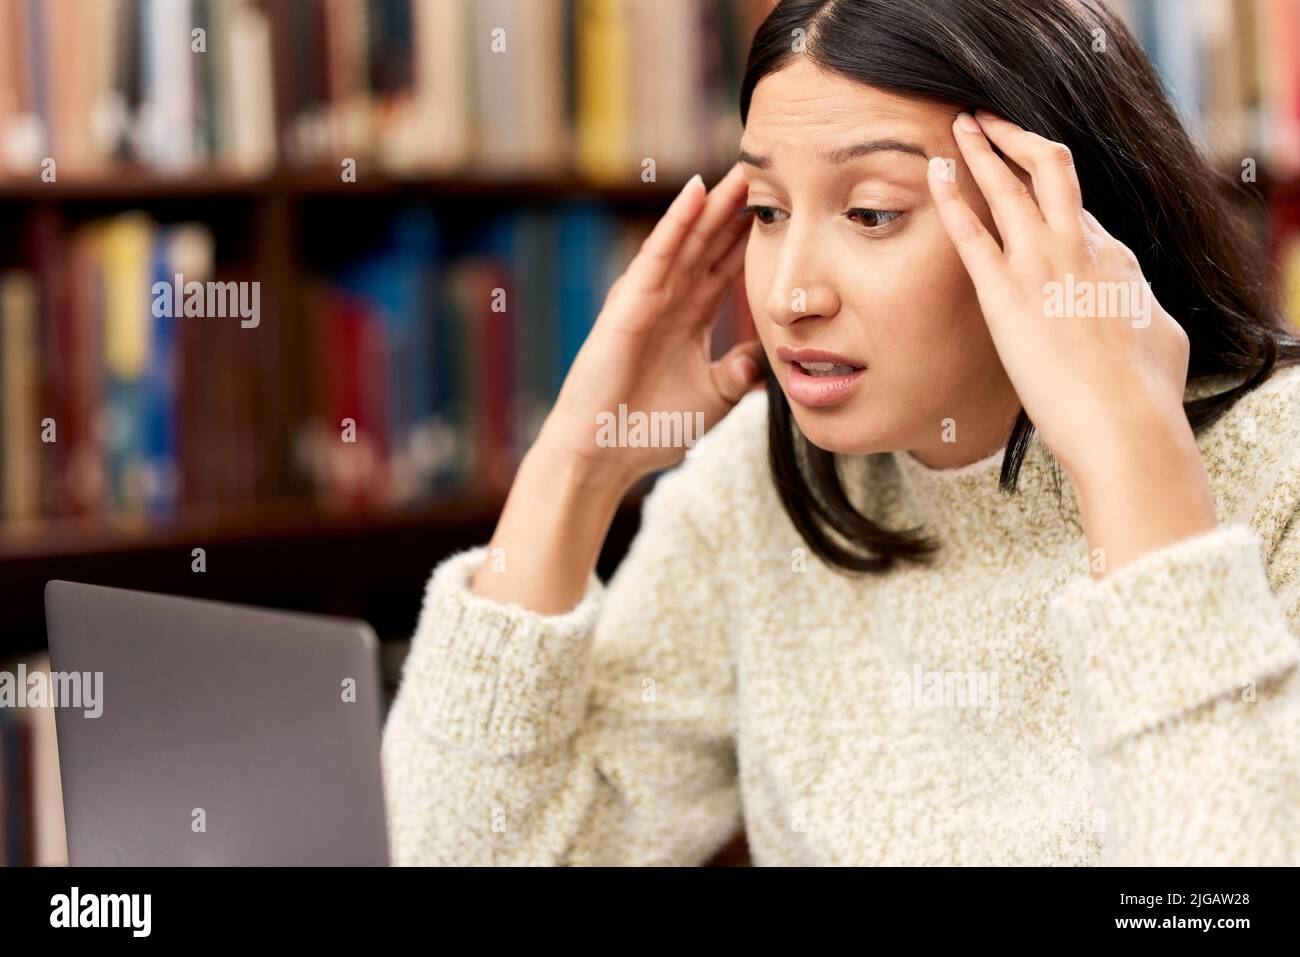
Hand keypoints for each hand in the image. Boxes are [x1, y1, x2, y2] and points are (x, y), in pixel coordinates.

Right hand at [535, 163, 763, 489]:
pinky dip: (677, 222)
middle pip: (710, 242)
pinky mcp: (629, 301)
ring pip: (688, 239)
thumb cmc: (650, 428)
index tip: (783, 208)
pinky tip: (697, 191)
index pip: (726, 266)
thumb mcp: (715, 397)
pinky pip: (659, 254)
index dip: (751, 237)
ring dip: (713, 203)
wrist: (605, 452)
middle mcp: (669, 300)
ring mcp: (648, 297)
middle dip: (737, 209)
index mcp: (689, 318)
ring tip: (742, 169)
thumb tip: (767, 357)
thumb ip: (740, 371)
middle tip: (768, 171)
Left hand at [926, 109, 1192, 485]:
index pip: (1077, 207)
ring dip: (982, 149)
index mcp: (1116, 258)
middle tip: (988, 119)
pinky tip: (934, 171)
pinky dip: (950, 197)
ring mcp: (1042, 267)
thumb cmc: (1147, 394)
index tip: (1025, 177)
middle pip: (1050, 168)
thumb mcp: (1161, 337)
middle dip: (1015, 137)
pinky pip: (970, 233)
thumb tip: (1141, 309)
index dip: (1048, 188)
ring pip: (1010, 186)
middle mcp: (1079, 248)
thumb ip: (1141, 310)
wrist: (1125, 423)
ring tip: (961, 125)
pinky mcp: (1005, 296)